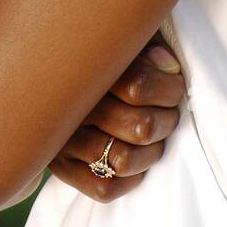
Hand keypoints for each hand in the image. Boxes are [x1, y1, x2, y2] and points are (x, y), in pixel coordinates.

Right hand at [47, 34, 184, 201]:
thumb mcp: (127, 38)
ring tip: (154, 136)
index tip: (172, 81)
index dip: (169, 89)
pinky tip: (135, 156)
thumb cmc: (106, 53)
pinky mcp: (61, 168)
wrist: (53, 73)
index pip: (139, 87)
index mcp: (86, 65)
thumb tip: (168, 67)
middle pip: (141, 127)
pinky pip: (104, 188)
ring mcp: (62, 140)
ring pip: (124, 160)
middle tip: (167, 112)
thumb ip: (148, 46)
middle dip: (166, 121)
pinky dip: (130, 178)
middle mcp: (70, 105)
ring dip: (152, 151)